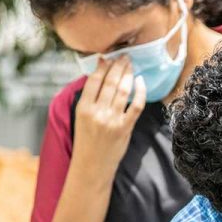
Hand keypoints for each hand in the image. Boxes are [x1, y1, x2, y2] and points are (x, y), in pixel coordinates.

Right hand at [70, 56, 146, 185]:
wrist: (92, 166)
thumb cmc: (86, 142)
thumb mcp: (81, 119)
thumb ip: (90, 100)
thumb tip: (99, 79)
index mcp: (83, 108)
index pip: (93, 81)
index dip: (102, 67)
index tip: (107, 57)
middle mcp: (97, 113)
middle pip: (109, 83)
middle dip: (118, 66)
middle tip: (124, 55)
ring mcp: (112, 120)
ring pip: (122, 91)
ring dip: (127, 74)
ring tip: (131, 64)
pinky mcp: (125, 128)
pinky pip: (136, 105)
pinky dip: (139, 92)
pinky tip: (140, 81)